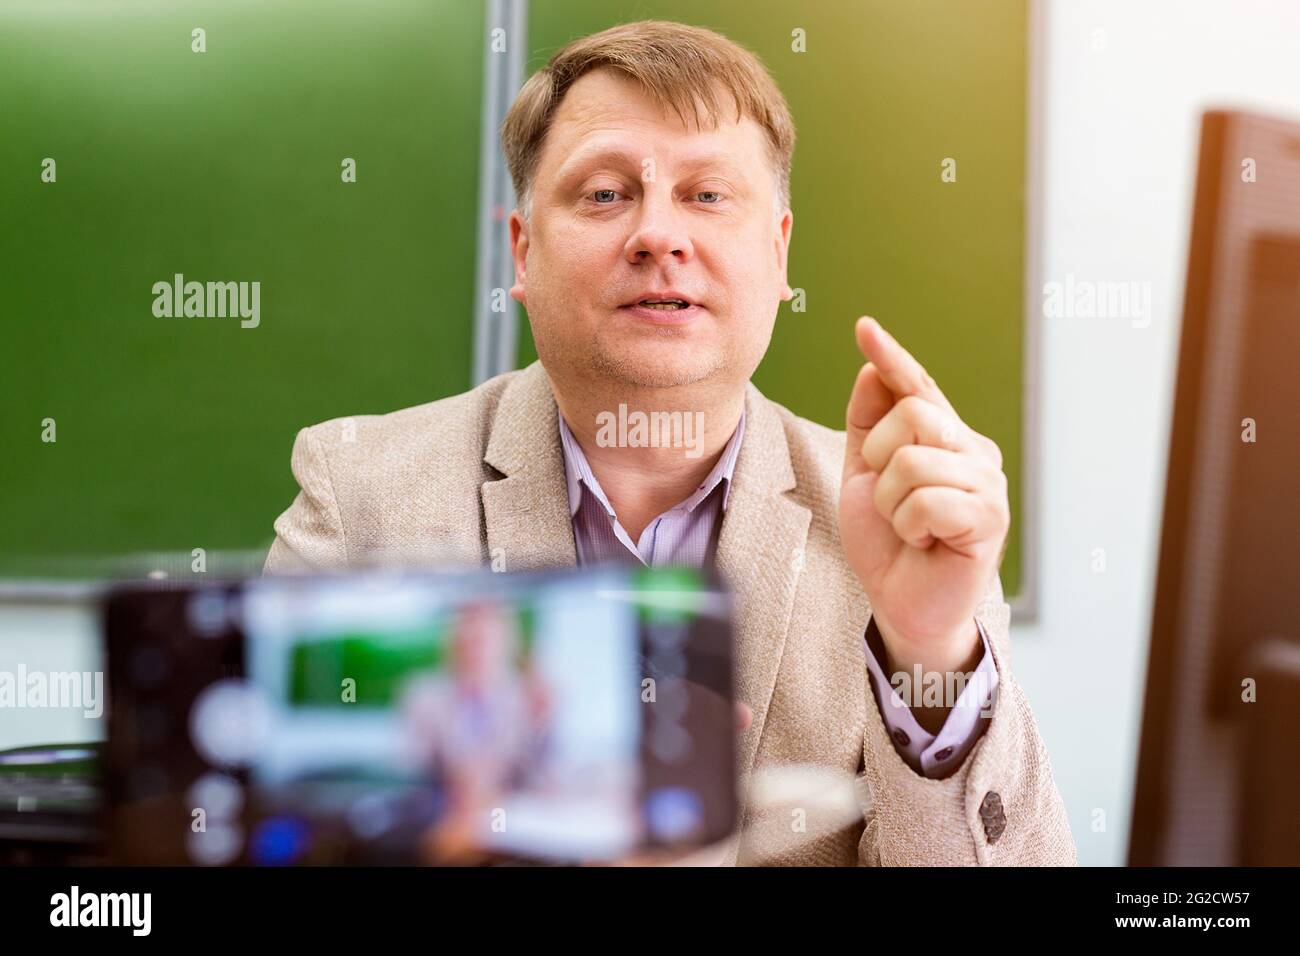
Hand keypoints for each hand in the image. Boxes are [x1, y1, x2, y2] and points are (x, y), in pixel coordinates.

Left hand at [839, 317, 1008, 716]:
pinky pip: (926, 499)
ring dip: (890, 501)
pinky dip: (908, 525)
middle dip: (878, 459)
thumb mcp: (863, 478)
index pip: (918, 386)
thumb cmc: (889, 543)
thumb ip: (867, 425)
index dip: (891, 357)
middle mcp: (974, 452)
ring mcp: (987, 483)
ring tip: (905, 526)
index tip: (864, 327)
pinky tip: (923, 541)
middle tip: (888, 500)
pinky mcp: (989, 517)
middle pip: (913, 413)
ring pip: (913, 459)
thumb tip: (870, 370)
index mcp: (946, 438)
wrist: (902, 603)